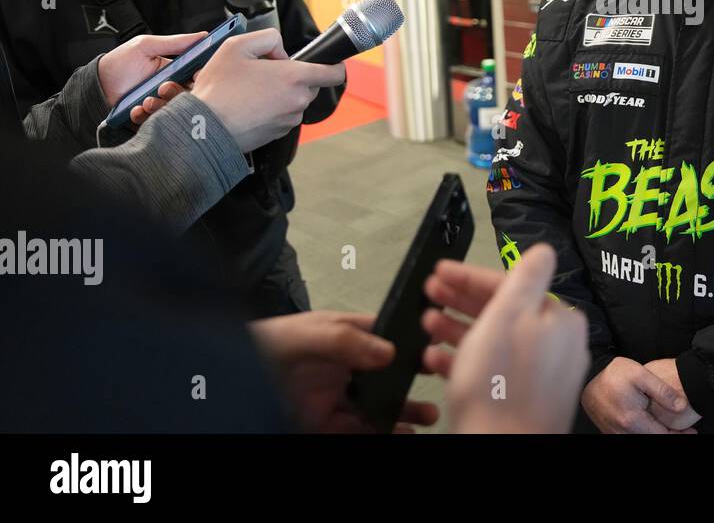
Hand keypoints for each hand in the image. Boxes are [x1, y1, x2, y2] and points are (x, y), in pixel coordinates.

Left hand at [96, 32, 205, 123]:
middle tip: (163, 87)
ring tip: (144, 99)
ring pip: (174, 110)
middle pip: (190, 95)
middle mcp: (171, 89)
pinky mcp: (149, 117)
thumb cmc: (120, 62)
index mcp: (176, 72)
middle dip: (177, 92)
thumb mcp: (146, 46)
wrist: (96, 84)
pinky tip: (136, 108)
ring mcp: (160, 104)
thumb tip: (204, 36)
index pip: (199, 76)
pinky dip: (146, 116)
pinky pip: (156, 121)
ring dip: (160, 105)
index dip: (201, 77)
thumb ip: (175, 42)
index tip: (196, 76)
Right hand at [189, 29, 345, 152]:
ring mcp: (290, 120)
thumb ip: (267, 38)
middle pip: (310, 84)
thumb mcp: (237, 46)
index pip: (334, 73)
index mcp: (295, 77)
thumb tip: (281, 52)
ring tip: (251, 91)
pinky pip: (283, 115)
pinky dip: (272, 109)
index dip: (334, 66)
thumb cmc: (219, 89)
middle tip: (265, 74)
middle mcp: (298, 100)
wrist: (204, 129)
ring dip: (281, 94)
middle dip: (293, 77)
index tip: (329, 63)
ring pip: (295, 100)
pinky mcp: (279, 134)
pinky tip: (250, 106)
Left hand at [250, 311, 438, 432]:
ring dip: (406, 410)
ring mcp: (338, 398)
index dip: (409, 340)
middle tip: (439, 382)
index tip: (434, 345)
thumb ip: (343, 338)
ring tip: (427, 415)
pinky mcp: (328, 426)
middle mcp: (345, 367)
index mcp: (342, 336)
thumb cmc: (259, 348)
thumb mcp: (302, 335)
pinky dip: (385, 431)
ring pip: (381, 404)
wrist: (221, 388)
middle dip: (414, 379)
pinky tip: (402, 432)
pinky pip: (363, 429)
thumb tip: (387, 351)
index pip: (383, 334)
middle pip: (389, 373)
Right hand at [420, 244, 588, 432]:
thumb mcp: (507, 317)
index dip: (471, 276)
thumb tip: (543, 250)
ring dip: (459, 328)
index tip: (441, 271)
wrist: (501, 449)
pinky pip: (495, 369)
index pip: (512, 283)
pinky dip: (467, 360)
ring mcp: (542, 374)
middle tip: (430, 293)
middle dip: (462, 300)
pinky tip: (437, 360)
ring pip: (496, 339)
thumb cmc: (500, 387)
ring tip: (427, 325)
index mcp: (557, 319)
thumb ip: (525, 278)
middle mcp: (556, 345)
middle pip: (504, 310)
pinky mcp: (526, 399)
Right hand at [581, 356, 689, 433]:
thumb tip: (682, 407)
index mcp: (632, 420)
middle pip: (652, 440)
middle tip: (687, 432)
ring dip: (656, 434)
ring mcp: (614, 433)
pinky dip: (643, 433)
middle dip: (669, 436)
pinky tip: (653, 426)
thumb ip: (662, 391)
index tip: (693, 432)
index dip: (679, 435)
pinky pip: (630, 436)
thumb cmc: (615, 373)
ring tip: (672, 429)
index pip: (661, 435)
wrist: (588, 376)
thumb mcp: (641, 374)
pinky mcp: (610, 432)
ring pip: (640, 438)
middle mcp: (622, 431)